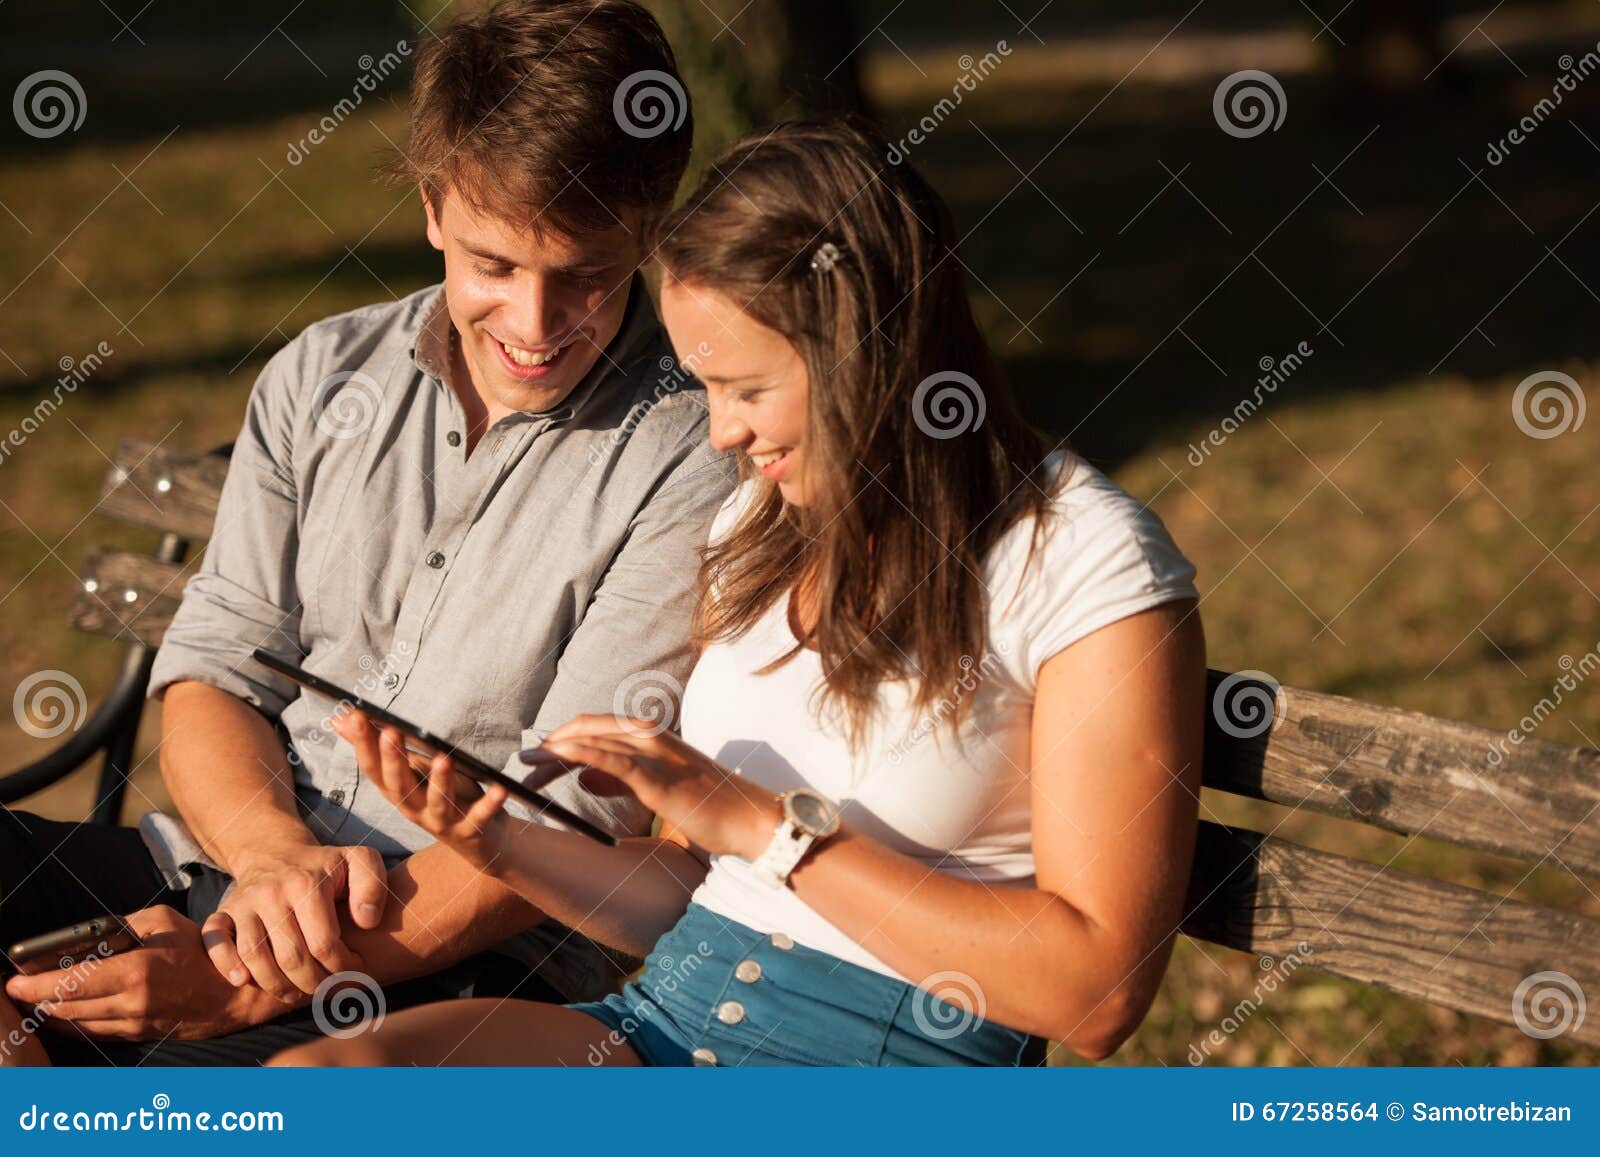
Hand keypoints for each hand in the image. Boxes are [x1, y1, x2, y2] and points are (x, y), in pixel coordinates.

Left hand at [3, 906, 291, 1041]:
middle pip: (66, 1007)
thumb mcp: (165, 922)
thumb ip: (124, 925)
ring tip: (39, 1001)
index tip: (15, 982)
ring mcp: (135, 1023)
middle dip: (37, 1000)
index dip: (36, 985)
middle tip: (19, 991)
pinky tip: (66, 1016)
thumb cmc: (205, 952)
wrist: (237, 993)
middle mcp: (131, 1002)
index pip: (70, 982)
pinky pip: (97, 1033)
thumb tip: (90, 933)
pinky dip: (75, 1025)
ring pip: (78, 1023)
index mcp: (135, 971)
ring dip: (54, 1013)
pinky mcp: (141, 1034)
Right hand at [202, 838, 387, 1001]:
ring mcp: (244, 903)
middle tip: (326, 988)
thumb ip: (373, 886)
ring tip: (296, 992)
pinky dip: (225, 964)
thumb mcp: (359, 862)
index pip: (324, 943)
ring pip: (254, 957)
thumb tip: (367, 921)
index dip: (341, 966)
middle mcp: (271, 892)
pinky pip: (214, 941)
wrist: (277, 854)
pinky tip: (243, 980)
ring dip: (277, 985)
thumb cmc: (325, 867)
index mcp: (307, 883)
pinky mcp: (224, 912)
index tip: (353, 970)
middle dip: (314, 982)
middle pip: (291, 957)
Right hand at [329, 708, 510, 871]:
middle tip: (391, 733)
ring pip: (438, 803)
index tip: (356, 716)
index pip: (373, 769)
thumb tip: (340, 719)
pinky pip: (480, 817)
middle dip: (393, 760)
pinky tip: (500, 789)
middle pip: (400, 786)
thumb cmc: (441, 797)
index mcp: (398, 792)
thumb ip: (381, 748)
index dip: (363, 745)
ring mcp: (443, 822)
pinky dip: (490, 805)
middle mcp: (414, 809)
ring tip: (444, 759)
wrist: (480, 841)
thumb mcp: (411, 770)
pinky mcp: (471, 831)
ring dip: (440, 782)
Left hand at [543, 715, 781, 859]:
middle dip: (552, 744)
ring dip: (557, 751)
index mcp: (651, 738)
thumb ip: (620, 780)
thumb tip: (583, 777)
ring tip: (529, 766)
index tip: (538, 757)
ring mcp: (656, 753)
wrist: (747, 821)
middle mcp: (651, 737)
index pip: (596, 728)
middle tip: (524, 762)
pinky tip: (562, 758)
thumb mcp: (657, 788)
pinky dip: (584, 756)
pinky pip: (614, 761)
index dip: (563, 738)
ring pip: (595, 741)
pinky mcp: (658, 777)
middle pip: (589, 730)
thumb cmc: (708, 806)